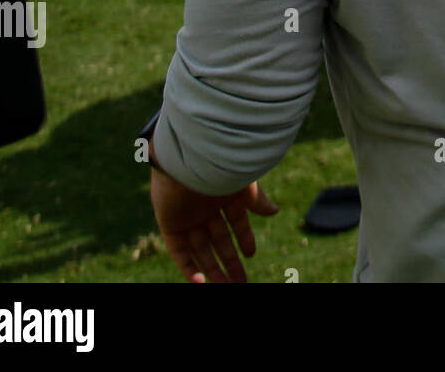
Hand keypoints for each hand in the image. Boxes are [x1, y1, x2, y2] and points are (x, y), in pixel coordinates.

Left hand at [150, 166, 278, 282]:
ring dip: (211, 271)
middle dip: (230, 262)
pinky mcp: (169, 225)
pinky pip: (179, 252)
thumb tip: (275, 212)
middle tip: (240, 282)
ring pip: (200, 251)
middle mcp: (205, 208)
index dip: (244, 238)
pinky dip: (188, 268)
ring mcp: (187, 218)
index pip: (236, 222)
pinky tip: (200, 282)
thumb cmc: (220, 166)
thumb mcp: (245, 184)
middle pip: (218, 241)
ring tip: (224, 288)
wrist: (187, 157)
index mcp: (224, 196)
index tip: (251, 254)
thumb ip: (257, 200)